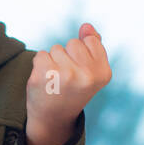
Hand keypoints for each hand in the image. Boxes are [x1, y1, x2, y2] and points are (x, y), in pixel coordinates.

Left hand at [24, 23, 111, 144]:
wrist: (53, 118)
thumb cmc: (74, 90)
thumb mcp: (91, 71)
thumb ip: (94, 46)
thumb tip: (86, 26)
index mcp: (103, 73)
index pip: (91, 40)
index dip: (83, 53)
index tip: (82, 72)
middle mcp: (86, 75)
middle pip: (73, 43)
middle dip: (68, 56)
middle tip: (68, 78)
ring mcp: (65, 75)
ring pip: (56, 48)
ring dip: (54, 61)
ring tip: (56, 80)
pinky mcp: (44, 76)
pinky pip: (41, 55)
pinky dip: (40, 65)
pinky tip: (45, 81)